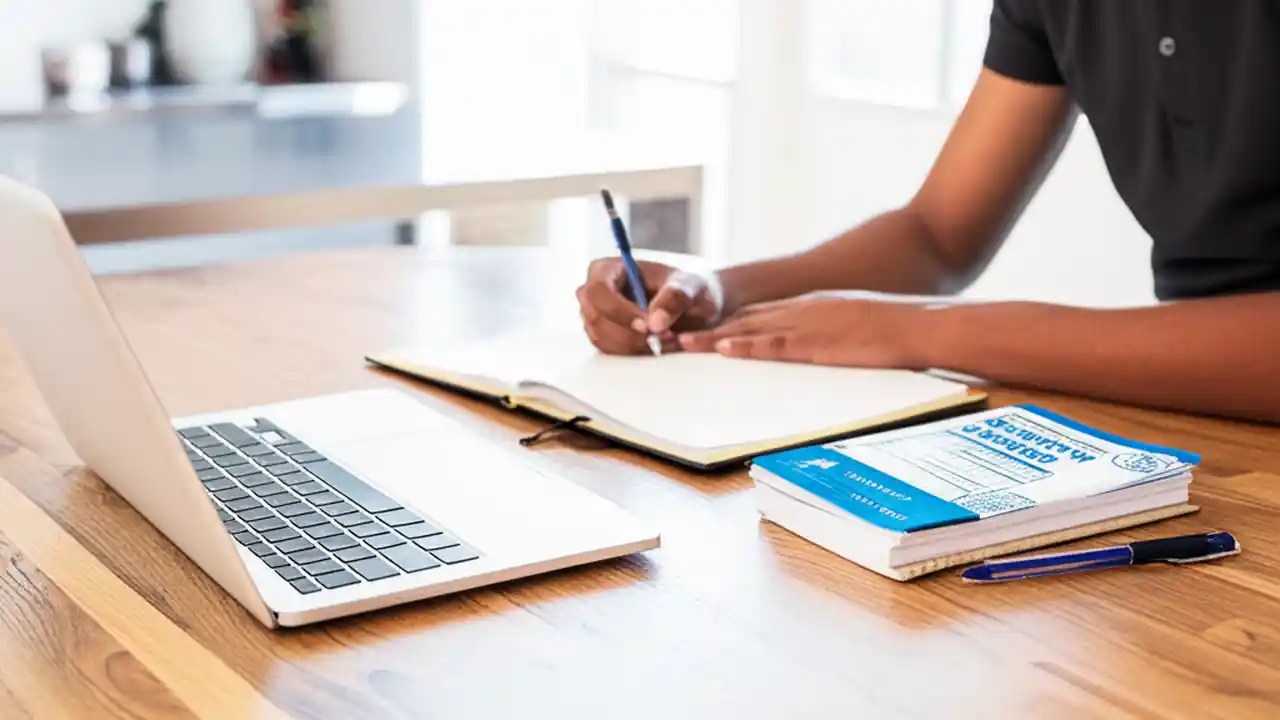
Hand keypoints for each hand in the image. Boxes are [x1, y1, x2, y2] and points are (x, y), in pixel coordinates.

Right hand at [577, 259, 721, 354]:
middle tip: (665, 338)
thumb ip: (676, 297)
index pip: (598, 292)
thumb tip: (655, 322)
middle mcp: (594, 294)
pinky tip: (659, 347)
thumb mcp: (691, 286)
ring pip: (603, 340)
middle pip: (596, 320)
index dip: (620, 312)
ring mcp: (595, 318)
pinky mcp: (604, 338)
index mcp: (607, 270)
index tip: (648, 326)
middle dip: (630, 334)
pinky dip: (635, 354)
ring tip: (668, 340)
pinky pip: (610, 353)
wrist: (694, 309)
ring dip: (636, 347)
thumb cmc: (688, 290)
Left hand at [677, 296, 934, 368]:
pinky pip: (771, 345)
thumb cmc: (897, 329)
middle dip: (707, 327)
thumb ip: (833, 331)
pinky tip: (720, 349)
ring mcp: (806, 325)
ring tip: (679, 343)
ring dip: (711, 338)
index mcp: (811, 306)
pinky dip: (742, 346)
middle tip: (674, 334)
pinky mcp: (815, 343)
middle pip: (743, 318)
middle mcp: (801, 310)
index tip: (699, 327)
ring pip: (747, 329)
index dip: (726, 321)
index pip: (759, 313)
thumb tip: (825, 343)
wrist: (920, 325)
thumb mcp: (856, 323)